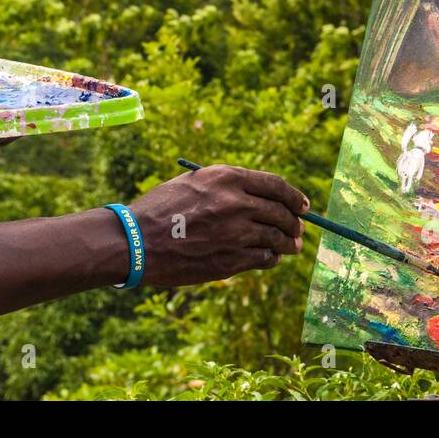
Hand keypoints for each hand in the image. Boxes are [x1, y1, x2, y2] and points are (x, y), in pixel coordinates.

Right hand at [127, 164, 308, 285]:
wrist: (136, 241)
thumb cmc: (161, 209)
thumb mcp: (193, 183)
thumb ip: (226, 186)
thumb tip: (260, 196)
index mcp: (226, 178)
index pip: (276, 185)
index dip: (294, 196)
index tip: (302, 205)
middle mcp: (236, 202)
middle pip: (281, 212)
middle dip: (295, 222)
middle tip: (299, 228)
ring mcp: (235, 233)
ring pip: (277, 238)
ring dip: (288, 242)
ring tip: (291, 246)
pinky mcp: (231, 260)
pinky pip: (264, 258)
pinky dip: (271, 258)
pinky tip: (269, 257)